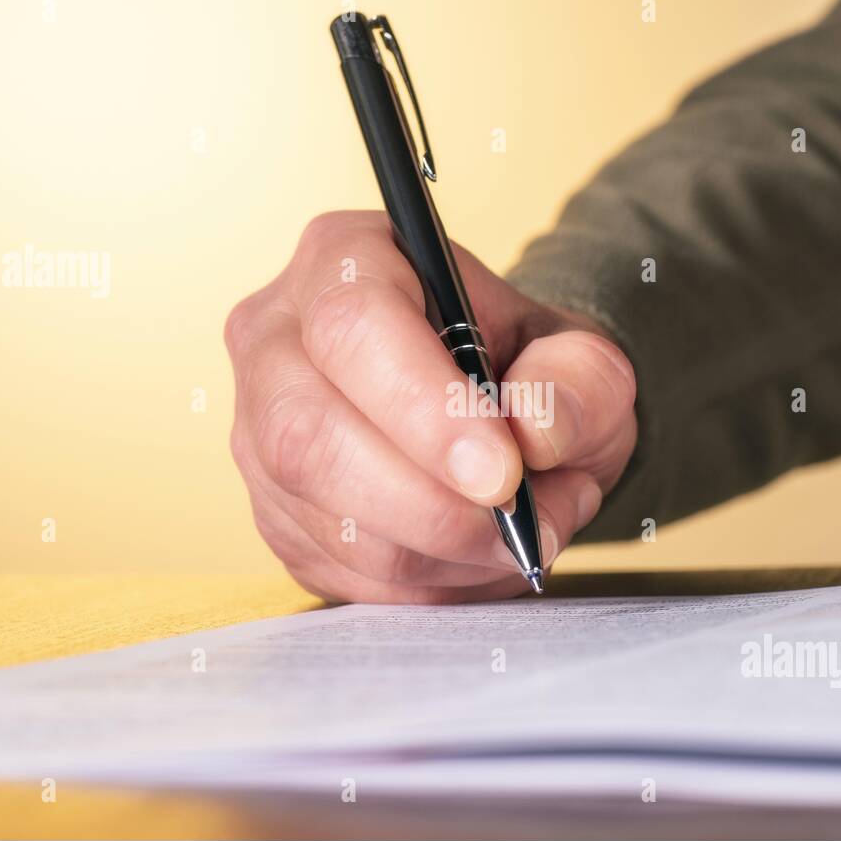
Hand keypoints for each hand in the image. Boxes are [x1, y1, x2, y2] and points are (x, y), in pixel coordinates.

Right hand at [225, 211, 636, 602]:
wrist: (500, 418)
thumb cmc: (528, 370)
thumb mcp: (582, 359)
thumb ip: (578, 382)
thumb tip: (535, 433)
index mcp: (344, 259)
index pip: (354, 328)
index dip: (425, 410)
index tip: (503, 473)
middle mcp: (276, 340)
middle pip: (310, 434)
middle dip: (430, 504)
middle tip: (523, 525)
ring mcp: (258, 433)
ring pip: (328, 520)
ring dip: (446, 551)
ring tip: (526, 530)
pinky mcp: (275, 514)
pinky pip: (342, 572)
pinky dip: (430, 582)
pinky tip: (479, 552)